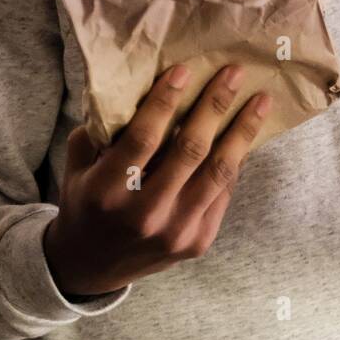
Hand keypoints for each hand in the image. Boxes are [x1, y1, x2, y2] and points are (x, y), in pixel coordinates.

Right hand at [43, 63, 271, 297]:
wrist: (91, 268)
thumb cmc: (86, 205)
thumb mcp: (78, 168)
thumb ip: (100, 132)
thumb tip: (132, 85)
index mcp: (107, 192)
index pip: (144, 138)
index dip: (166, 101)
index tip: (185, 70)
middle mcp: (144, 214)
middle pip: (190, 150)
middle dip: (215, 106)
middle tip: (233, 74)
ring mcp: (175, 232)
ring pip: (218, 172)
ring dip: (243, 131)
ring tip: (261, 102)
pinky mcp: (198, 242)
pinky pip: (224, 192)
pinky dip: (237, 160)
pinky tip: (248, 134)